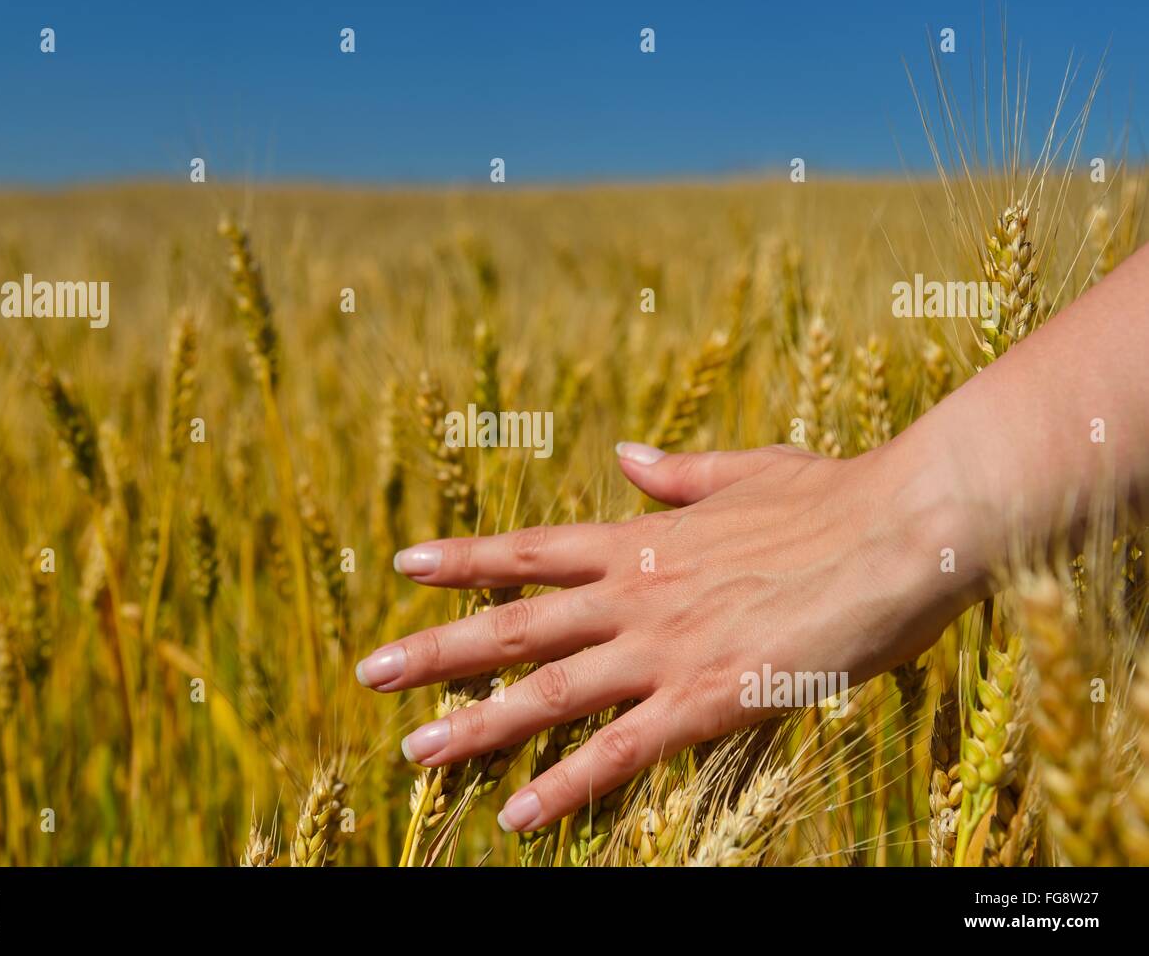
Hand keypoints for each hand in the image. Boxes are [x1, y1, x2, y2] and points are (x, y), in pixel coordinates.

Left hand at [355, 439, 987, 831]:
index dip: (463, 560)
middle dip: (436, 650)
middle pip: (515, 625)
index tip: (403, 564)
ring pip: (549, 692)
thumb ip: (676, 473)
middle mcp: (636, 594)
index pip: (531, 550)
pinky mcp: (708, 700)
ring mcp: (665, 648)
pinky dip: (566, 786)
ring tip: (413, 749)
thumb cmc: (835, 497)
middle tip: (369, 673)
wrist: (902, 529)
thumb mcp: (745, 470)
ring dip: (476, 723)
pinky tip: (519, 815)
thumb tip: (623, 457)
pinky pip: (620, 753)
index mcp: (644, 539)